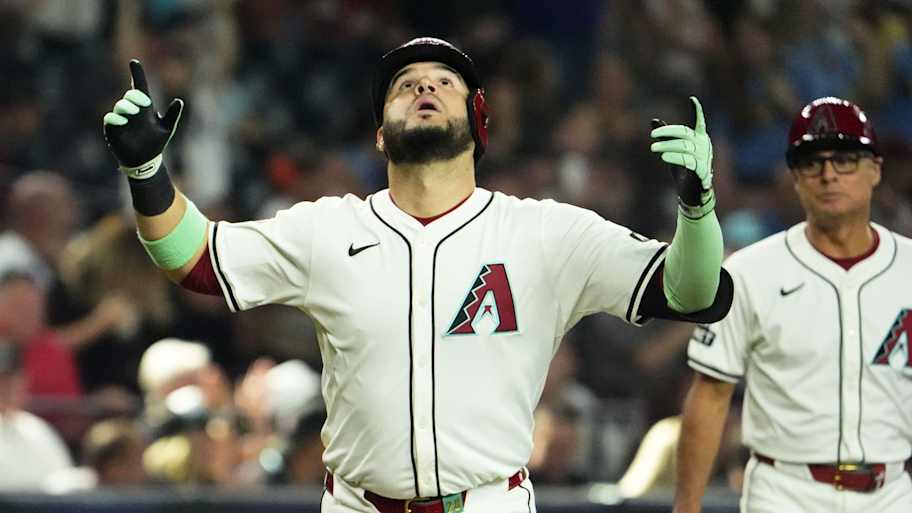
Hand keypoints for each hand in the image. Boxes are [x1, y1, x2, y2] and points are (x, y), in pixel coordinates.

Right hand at [103, 60, 183, 177]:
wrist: (145, 160)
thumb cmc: (156, 142)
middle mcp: (132, 111)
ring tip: (134, 111)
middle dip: (135, 97)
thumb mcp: (167, 128)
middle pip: (131, 96)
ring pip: (120, 106)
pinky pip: (111, 120)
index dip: (137, 74)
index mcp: (145, 108)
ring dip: (126, 107)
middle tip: (144, 101)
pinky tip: (122, 120)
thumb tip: (179, 101)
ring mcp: (122, 119)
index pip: (140, 87)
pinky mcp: (113, 130)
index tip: (134, 62)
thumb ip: (172, 115)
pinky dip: (116, 119)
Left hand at [650, 97, 714, 216]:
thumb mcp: (672, 150)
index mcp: (700, 139)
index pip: (699, 122)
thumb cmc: (683, 169)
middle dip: (667, 132)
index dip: (697, 111)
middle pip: (684, 133)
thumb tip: (654, 120)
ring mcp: (704, 158)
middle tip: (652, 135)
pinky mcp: (701, 171)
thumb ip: (665, 136)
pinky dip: (675, 157)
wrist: (692, 192)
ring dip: (667, 145)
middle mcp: (704, 146)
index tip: (692, 99)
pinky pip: (687, 161)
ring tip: (653, 147)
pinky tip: (664, 156)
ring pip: (683, 146)